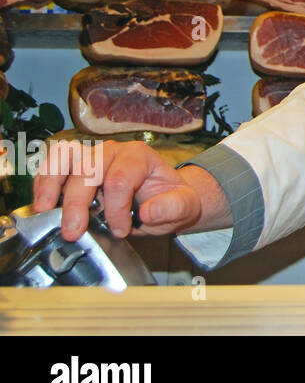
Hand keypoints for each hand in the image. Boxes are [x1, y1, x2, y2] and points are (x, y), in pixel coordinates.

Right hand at [31, 140, 202, 241]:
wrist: (164, 198)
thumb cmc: (170, 200)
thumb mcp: (183, 206)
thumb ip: (172, 207)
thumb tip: (148, 211)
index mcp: (140, 156)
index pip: (119, 179)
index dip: (116, 209)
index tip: (121, 231)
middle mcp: (113, 151)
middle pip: (87, 170)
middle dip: (77, 203)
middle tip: (73, 232)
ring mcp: (92, 155)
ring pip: (64, 158)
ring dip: (50, 185)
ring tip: (45, 211)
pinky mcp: (76, 166)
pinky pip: (54, 165)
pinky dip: (43, 182)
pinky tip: (42, 203)